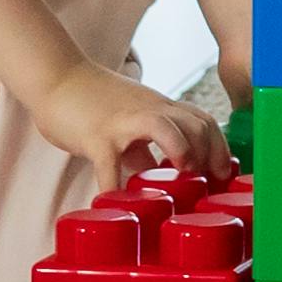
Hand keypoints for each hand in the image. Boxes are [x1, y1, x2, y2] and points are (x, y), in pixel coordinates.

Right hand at [34, 59, 228, 184]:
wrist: (57, 77)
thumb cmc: (91, 101)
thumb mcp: (127, 119)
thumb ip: (141, 146)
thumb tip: (151, 175)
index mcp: (159, 108)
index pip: (202, 120)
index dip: (219, 145)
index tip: (224, 171)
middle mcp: (149, 110)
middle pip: (196, 123)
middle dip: (210, 153)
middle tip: (209, 180)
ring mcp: (124, 122)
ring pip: (166, 128)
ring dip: (181, 152)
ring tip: (181, 176)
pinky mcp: (97, 135)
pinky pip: (110, 164)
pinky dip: (116, 187)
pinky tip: (117, 204)